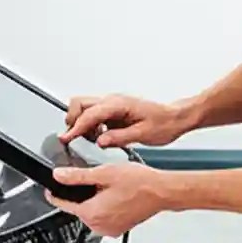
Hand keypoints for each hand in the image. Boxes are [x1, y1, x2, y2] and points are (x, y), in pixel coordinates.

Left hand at [44, 164, 173, 236]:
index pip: (63, 205)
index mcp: (92, 213)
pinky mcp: (118, 229)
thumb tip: (58, 176)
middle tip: (93, 179)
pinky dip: (104, 207)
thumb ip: (77, 176)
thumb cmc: (139, 183)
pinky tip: (115, 195)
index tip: (50, 190)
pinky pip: (103, 217)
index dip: (55, 194)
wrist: (161, 192)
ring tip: (107, 186)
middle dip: (80, 194)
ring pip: (91, 213)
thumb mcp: (103, 173)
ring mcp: (110, 229)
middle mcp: (99, 226)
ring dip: (93, 200)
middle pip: (78, 208)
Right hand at [60, 94, 196, 147]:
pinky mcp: (113, 111)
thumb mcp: (143, 134)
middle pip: (79, 103)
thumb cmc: (164, 123)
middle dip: (73, 120)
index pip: (89, 114)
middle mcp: (113, 101)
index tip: (66, 138)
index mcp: (119, 104)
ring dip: (81, 123)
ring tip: (90, 139)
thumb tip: (100, 141)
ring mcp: (112, 105)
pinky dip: (90, 125)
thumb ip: (120, 138)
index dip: (75, 127)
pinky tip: (99, 136)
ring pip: (84, 107)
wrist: (175, 118)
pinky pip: (93, 114)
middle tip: (73, 138)